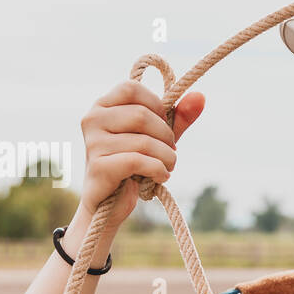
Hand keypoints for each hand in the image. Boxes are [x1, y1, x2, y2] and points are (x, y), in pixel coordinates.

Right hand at [78, 80, 205, 222]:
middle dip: (166, 136)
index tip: (164, 125)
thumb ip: (178, 117)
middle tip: (171, 152)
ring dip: (167, 157)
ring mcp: (92, 143)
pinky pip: (138, 161)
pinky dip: (157, 170)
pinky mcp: (99, 167)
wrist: (107, 206)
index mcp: (102, 106)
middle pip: (141, 115)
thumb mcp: (157, 137)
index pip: (131, 88)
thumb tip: (200, 97)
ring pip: (143, 141)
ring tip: (167, 167)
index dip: (156, 105)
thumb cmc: (132, 166)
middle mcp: (92, 120)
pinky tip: (161, 177)